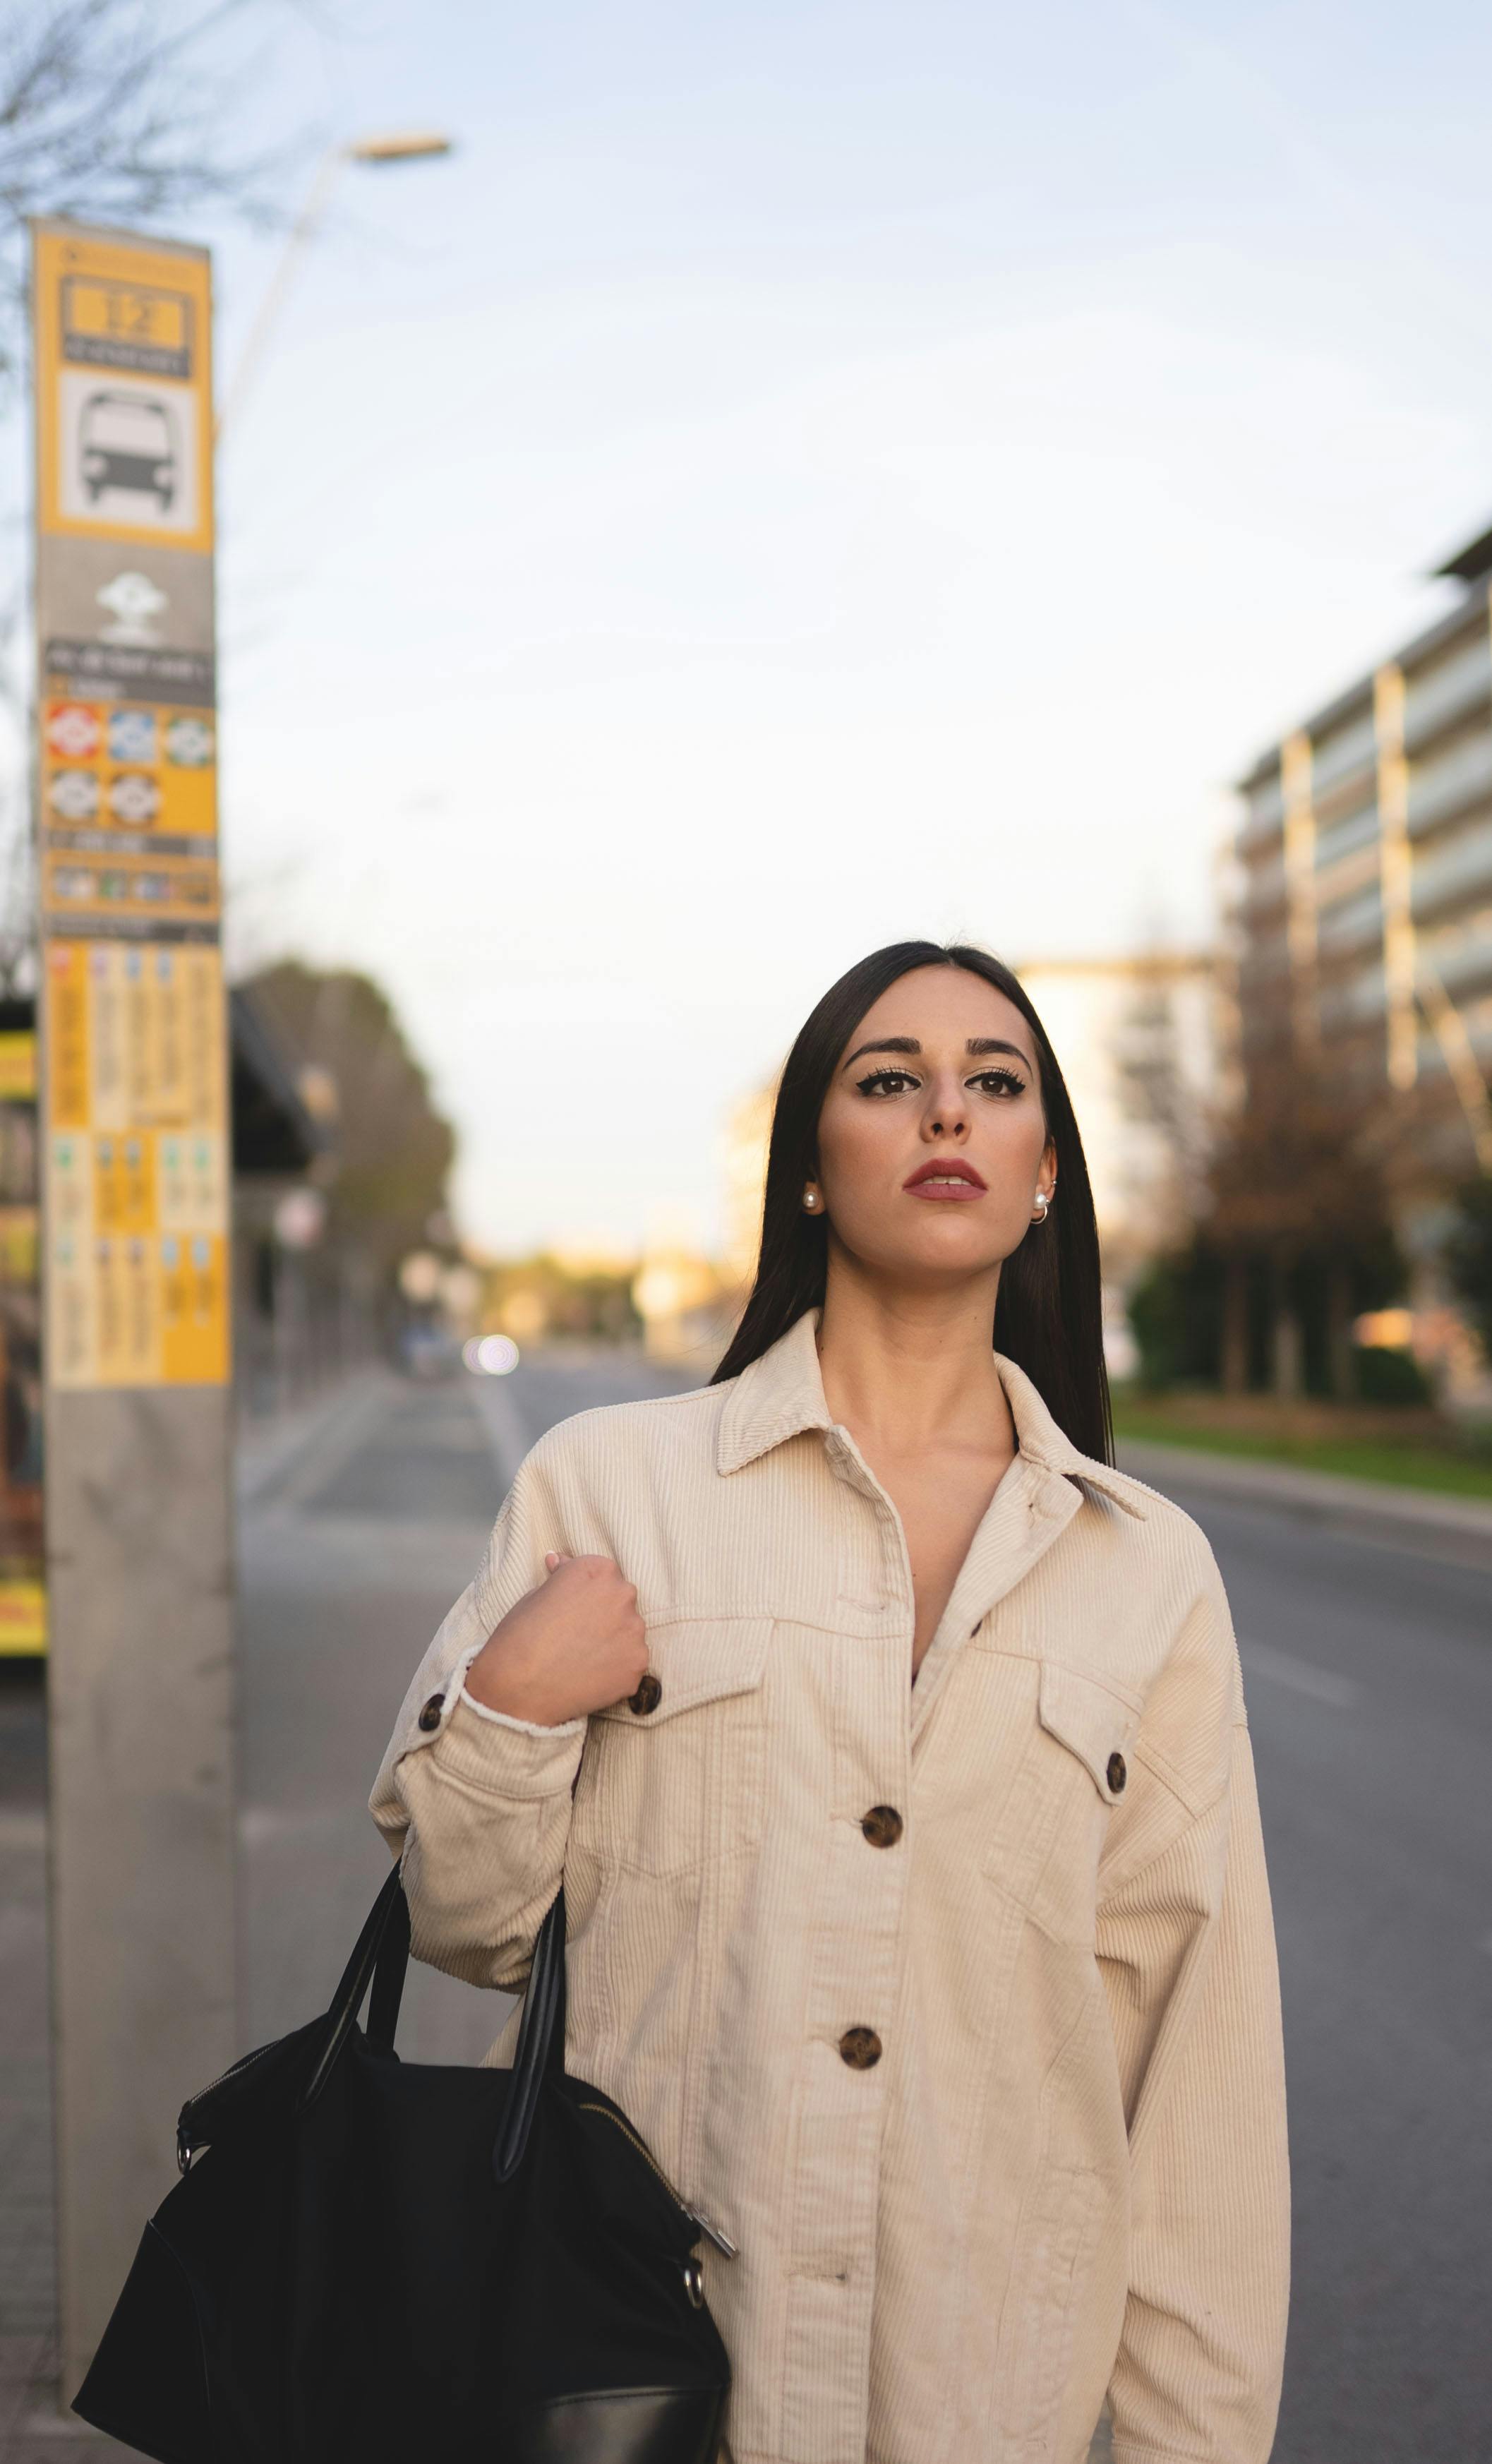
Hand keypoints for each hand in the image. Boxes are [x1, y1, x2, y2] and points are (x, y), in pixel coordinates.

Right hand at [462, 1553, 648, 1727]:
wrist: (517, 1687)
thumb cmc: (519, 1637)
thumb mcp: (535, 1594)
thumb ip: (561, 1577)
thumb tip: (561, 1561)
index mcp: (597, 1570)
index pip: (604, 1574)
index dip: (588, 1593)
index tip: (574, 1608)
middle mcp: (622, 1594)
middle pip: (622, 1600)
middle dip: (605, 1614)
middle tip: (578, 1635)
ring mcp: (633, 1632)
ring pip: (630, 1632)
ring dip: (613, 1641)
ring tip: (583, 1659)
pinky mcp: (637, 1665)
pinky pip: (631, 1663)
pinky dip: (616, 1669)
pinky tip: (591, 1676)